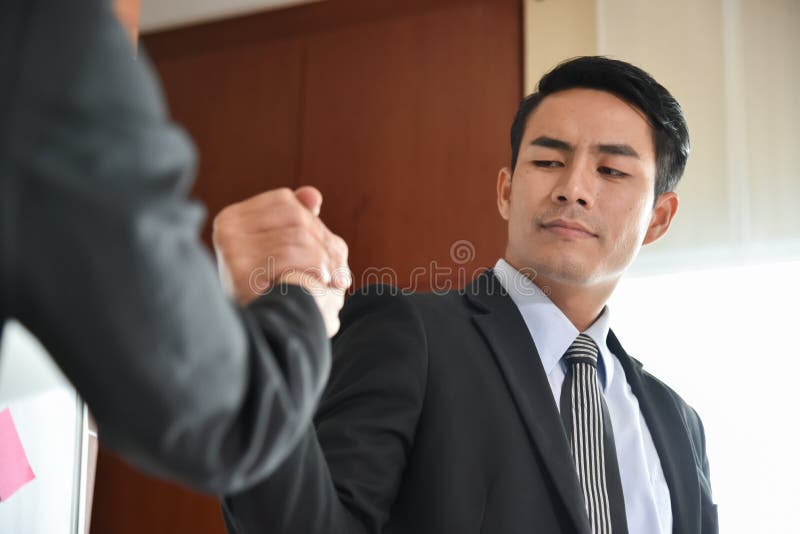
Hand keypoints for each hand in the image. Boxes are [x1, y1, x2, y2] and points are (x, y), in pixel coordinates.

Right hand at [212, 186, 349, 335]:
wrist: (257, 336)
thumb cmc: (269, 291)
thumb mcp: (280, 250)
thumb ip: (295, 221)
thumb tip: (313, 197)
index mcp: (233, 218)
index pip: (285, 202)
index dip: (314, 222)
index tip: (331, 247)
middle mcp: (227, 229)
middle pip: (294, 218)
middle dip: (325, 243)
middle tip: (342, 271)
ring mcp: (231, 249)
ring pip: (297, 236)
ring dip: (325, 259)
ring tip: (337, 280)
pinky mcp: (240, 271)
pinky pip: (289, 256)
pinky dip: (314, 267)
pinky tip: (324, 281)